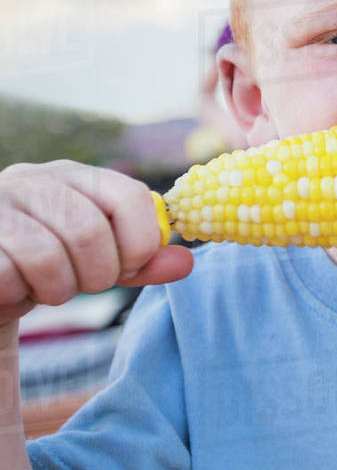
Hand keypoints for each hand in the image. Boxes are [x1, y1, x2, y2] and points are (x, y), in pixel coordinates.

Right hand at [0, 161, 193, 324]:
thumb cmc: (45, 262)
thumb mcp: (97, 258)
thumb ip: (139, 260)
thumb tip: (186, 262)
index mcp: (74, 175)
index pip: (131, 196)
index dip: (140, 243)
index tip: (130, 268)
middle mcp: (33, 180)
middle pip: (91, 230)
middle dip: (98, 274)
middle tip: (85, 284)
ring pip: (48, 255)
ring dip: (58, 289)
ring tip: (47, 288)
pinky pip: (9, 274)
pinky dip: (20, 293)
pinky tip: (16, 287)